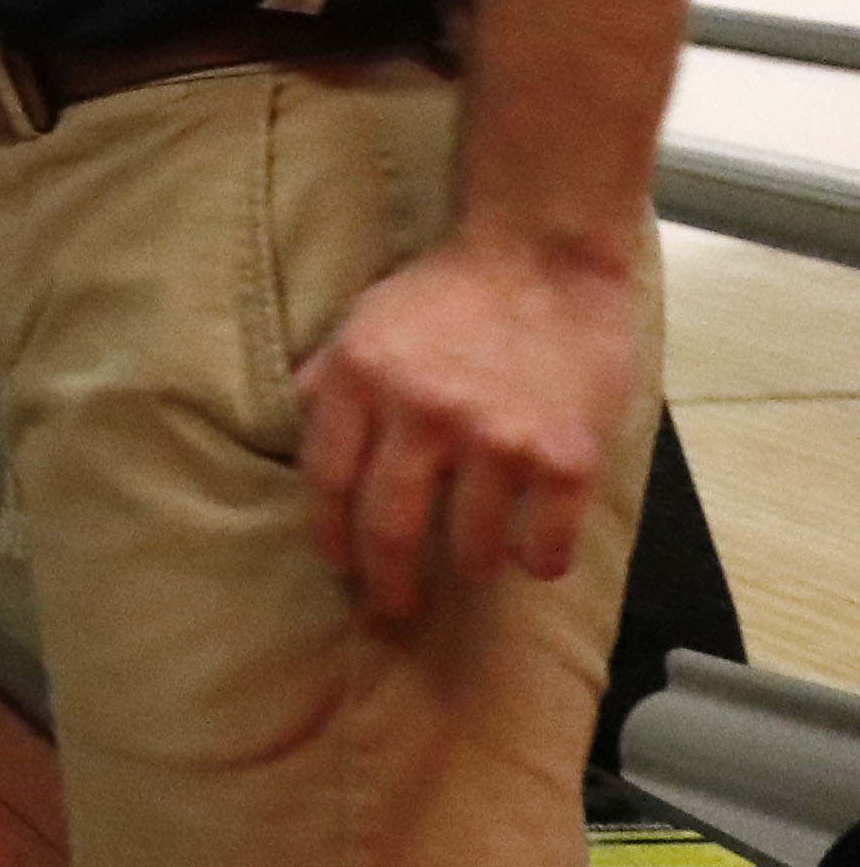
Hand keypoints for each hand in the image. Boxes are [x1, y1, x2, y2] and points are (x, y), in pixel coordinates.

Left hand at [295, 226, 640, 620]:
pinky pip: (544, 543)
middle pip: (390, 529)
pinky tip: (533, 553)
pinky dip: (538, 560)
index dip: (329, 537)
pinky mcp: (565, 457)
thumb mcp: (363, 323)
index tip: (339, 567)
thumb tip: (301, 443)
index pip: (326, 482)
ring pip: (472, 548)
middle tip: (392, 610)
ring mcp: (497, 438)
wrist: (542, 256)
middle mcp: (422, 411)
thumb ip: (329, 382)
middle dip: (388, 585)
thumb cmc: (446, 293)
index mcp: (361, 378)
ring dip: (470, 567)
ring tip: (472, 563)